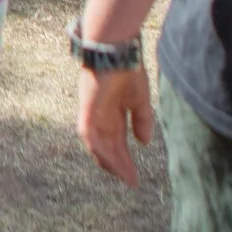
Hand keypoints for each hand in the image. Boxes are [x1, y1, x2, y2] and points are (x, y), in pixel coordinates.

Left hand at [77, 64, 154, 187]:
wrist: (116, 50)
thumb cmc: (127, 70)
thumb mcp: (140, 100)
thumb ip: (142, 120)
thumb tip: (144, 142)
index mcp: (111, 114)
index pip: (116, 142)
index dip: (125, 160)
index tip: (135, 177)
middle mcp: (99, 116)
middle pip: (106, 147)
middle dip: (118, 164)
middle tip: (130, 181)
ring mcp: (91, 113)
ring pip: (96, 145)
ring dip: (109, 161)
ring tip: (123, 174)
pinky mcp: (86, 109)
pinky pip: (89, 135)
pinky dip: (99, 149)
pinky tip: (112, 161)